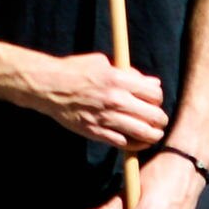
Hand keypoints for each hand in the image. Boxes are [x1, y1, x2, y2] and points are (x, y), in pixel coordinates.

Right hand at [34, 50, 173, 150]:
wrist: (48, 87)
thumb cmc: (74, 71)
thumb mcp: (102, 63)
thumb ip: (130, 74)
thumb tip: (153, 84)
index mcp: (118, 80)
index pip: (154, 94)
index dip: (158, 98)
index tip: (154, 101)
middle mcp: (116, 100)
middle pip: (154, 116)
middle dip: (160, 119)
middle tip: (158, 120)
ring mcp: (106, 118)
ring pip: (144, 133)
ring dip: (153, 135)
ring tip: (153, 133)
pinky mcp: (97, 132)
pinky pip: (125, 144)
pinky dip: (134, 144)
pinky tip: (136, 141)